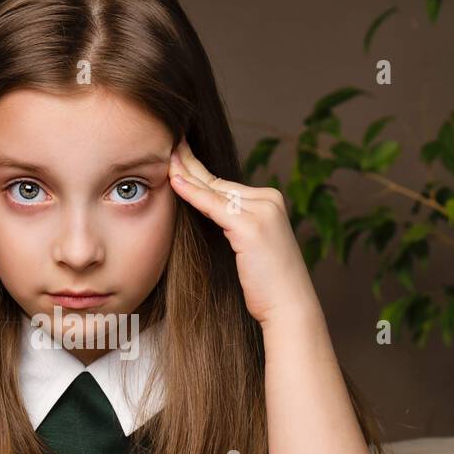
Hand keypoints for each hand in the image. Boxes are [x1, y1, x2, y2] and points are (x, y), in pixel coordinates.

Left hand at [168, 137, 315, 328]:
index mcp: (270, 202)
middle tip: (168, 145)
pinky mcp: (252, 226)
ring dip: (186, 173)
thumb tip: (206, 210)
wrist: (289, 307)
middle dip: (190, 164)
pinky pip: (213, 206)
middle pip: (219, 182)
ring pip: (214, 190)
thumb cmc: (267, 285)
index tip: (178, 157)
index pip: (226, 184)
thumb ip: (233, 225)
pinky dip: (192, 193)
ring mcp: (262, 211)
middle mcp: (269, 200)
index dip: (199, 172)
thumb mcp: (250, 247)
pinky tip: (175, 181)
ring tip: (165, 157)